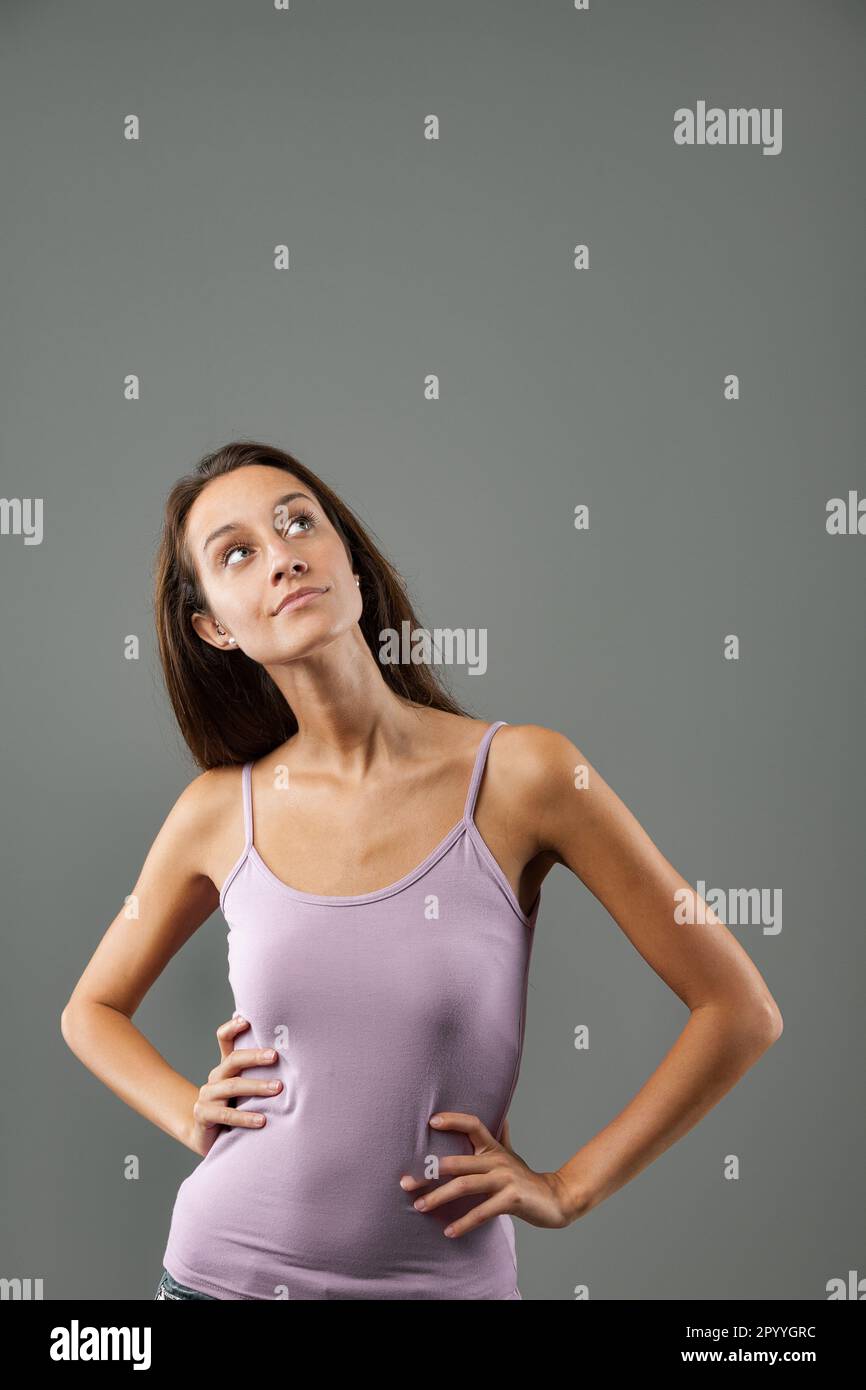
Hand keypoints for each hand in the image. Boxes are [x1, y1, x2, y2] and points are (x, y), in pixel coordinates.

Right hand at [187, 1015, 281, 1157]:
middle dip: (255, 1057)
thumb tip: (291, 1056)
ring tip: (278, 1088)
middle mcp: (215, 1077)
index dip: (232, 1027)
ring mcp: (207, 1095)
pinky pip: (226, 1115)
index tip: (247, 1020)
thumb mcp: (245, 1088)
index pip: (224, 1039)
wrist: (206, 1136)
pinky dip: (245, 1117)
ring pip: (232, 1086)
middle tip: (275, 1056)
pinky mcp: (204, 1115)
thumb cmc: (234, 1107)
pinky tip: (262, 1120)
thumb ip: (259, 1073)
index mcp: (225, 1066)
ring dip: (256, 1086)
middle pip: (232, 1060)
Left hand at [398, 1111, 574, 1236]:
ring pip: (465, 1186)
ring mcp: (504, 1179)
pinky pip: (482, 1212)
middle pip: (457, 1163)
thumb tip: (499, 1113)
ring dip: (439, 1198)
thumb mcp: (510, 1154)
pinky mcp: (511, 1199)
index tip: (431, 1122)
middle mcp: (497, 1160)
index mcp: (494, 1148)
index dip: (453, 1120)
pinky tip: (449, 1231)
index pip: (473, 1124)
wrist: (555, 1198)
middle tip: (405, 1184)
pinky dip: (464, 1222)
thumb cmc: (524, 1177)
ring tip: (420, 1207)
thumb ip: (501, 1135)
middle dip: (429, 1174)